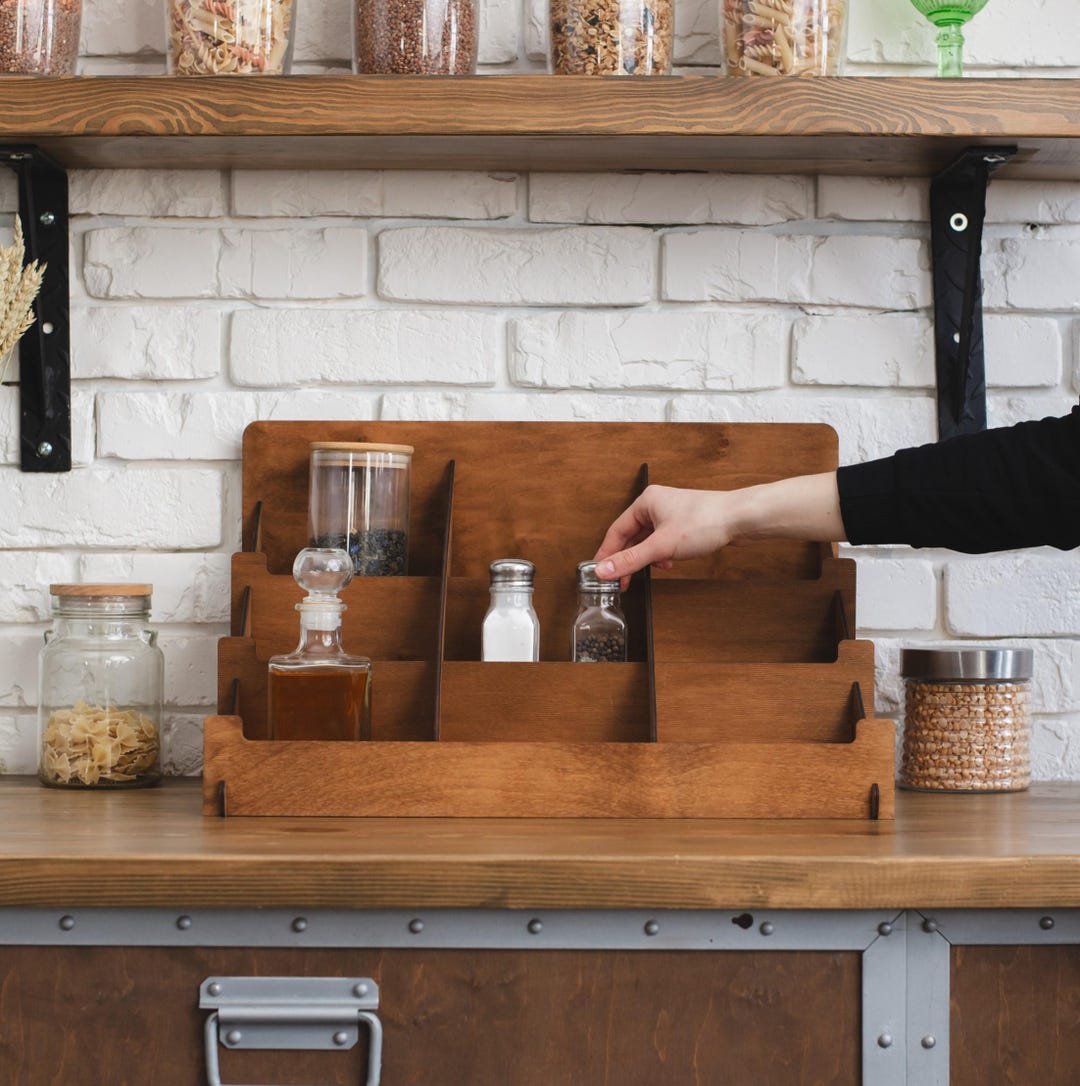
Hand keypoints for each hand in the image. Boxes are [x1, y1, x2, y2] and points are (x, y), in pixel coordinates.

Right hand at [593, 485, 745, 588]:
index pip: (616, 530)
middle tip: (620, 580)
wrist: (740, 518)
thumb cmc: (705, 522)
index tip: (599, 571)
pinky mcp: (684, 524)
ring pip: (648, 540)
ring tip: (646, 572)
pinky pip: (663, 541)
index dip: (607, 553)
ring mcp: (671, 514)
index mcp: (646, 502)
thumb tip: (603, 569)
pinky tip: (669, 562)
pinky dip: (662, 554)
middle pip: (631, 536)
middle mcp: (656, 505)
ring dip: (647, 558)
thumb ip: (630, 559)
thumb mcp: (661, 546)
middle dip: (627, 559)